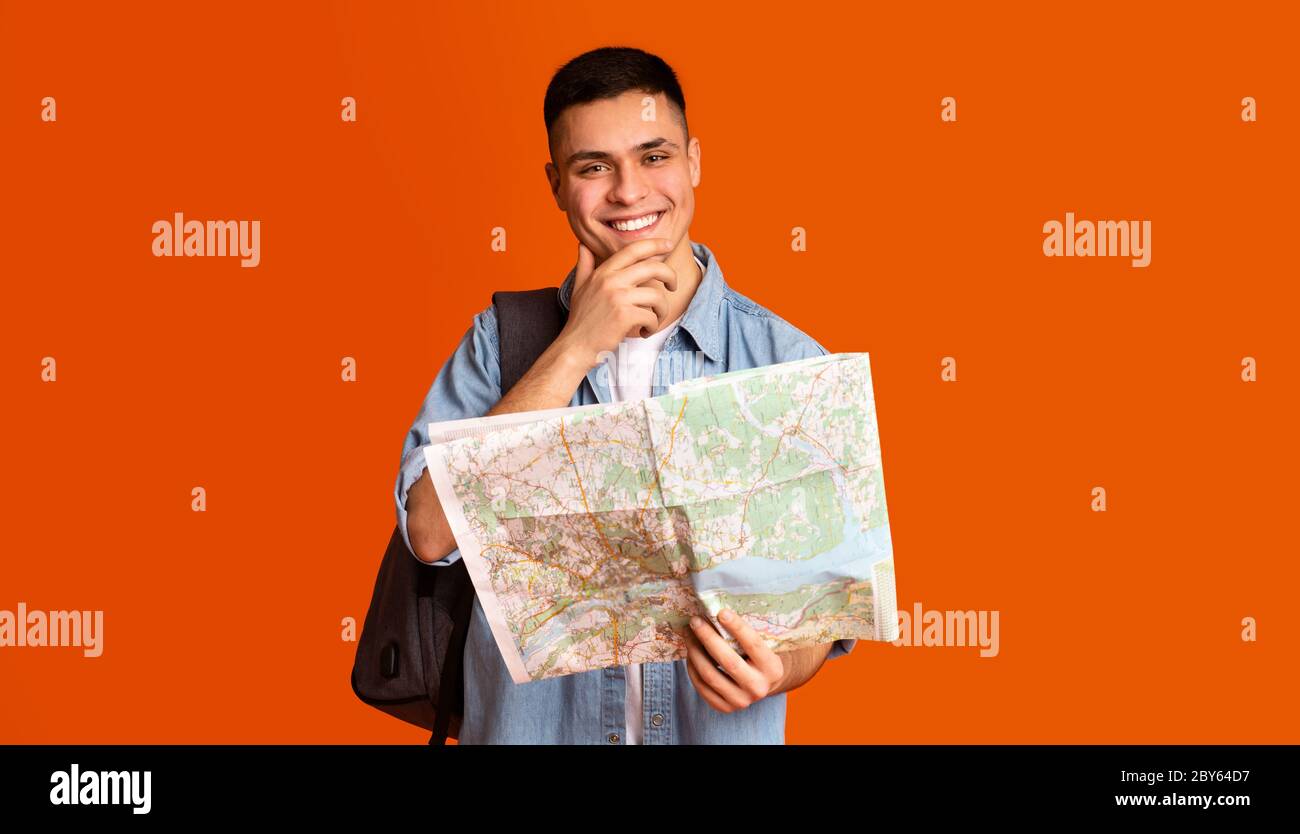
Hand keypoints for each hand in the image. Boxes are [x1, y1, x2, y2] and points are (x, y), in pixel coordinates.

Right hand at [555, 238, 678, 368]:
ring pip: (657, 296)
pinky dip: (652, 327)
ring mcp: (618, 298)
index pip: (633, 249)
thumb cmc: (580, 320)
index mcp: (604, 272)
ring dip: (661, 311)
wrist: (575, 346)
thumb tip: (583, 245)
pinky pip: (652, 317)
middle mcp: (611, 281)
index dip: (655, 244)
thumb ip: (584, 265)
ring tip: (653, 320)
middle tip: (673, 286)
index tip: (668, 244)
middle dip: (670, 275)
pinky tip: (644, 332)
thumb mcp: (579, 288)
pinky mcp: (624, 316)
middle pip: (653, 267)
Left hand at [683, 608, 787, 713]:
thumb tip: (715, 613)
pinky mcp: (725, 707)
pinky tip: (691, 654)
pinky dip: (693, 668)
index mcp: (772, 668)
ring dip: (695, 652)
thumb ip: (744, 634)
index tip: (721, 612)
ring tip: (689, 635)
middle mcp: (758, 687)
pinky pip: (702, 687)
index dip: (737, 627)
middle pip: (728, 661)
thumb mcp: (761, 645)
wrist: (763, 684)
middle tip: (695, 621)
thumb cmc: (758, 657)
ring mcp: (741, 701)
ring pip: (710, 675)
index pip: (753, 644)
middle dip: (708, 638)